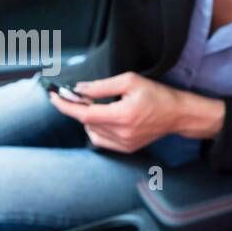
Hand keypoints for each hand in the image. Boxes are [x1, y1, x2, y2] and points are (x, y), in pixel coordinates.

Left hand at [45, 71, 222, 152]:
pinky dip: (97, 128)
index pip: (84, 114)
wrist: (178, 115)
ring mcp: (124, 144)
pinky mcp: (126, 149)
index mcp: (122, 116)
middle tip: (82, 94)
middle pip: (86, 122)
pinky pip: (101, 140)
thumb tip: (79, 89)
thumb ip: (101, 86)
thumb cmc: (157, 95)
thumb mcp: (129, 81)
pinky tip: (106, 118)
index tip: (54, 97)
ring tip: (102, 105)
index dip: (66, 106)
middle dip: (79, 107)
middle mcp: (122, 133)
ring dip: (89, 118)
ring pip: (92, 131)